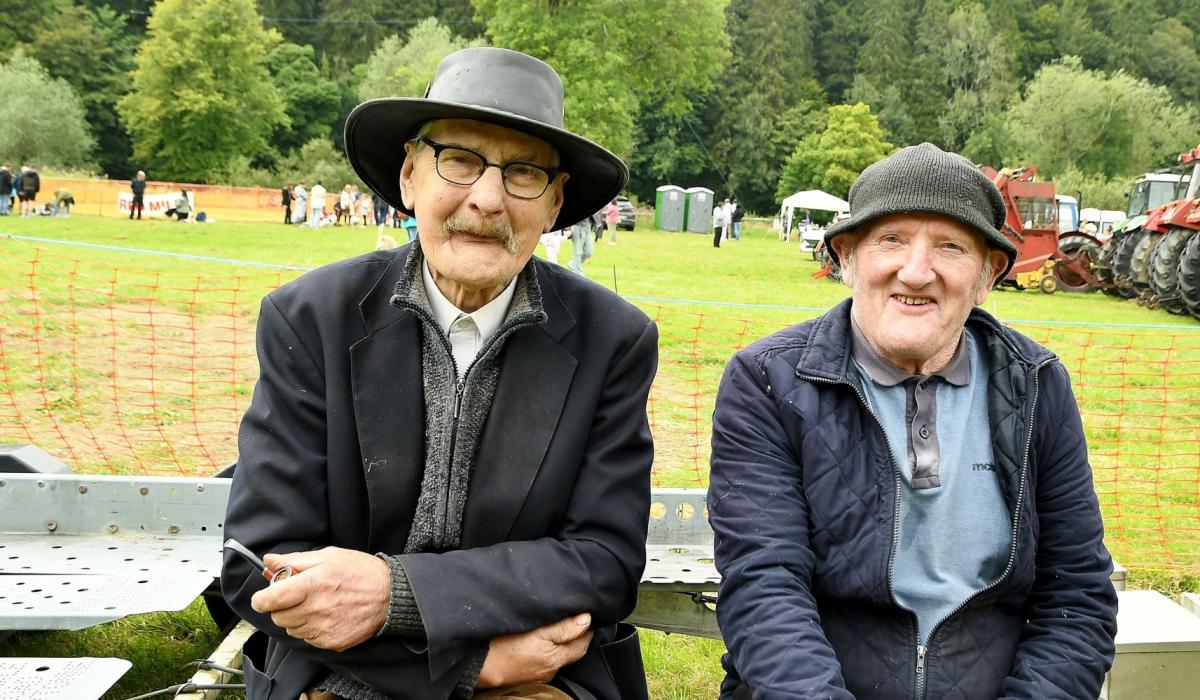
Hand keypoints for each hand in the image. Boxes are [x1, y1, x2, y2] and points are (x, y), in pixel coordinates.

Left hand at [250, 546, 389, 651]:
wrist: (390, 595)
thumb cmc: (360, 571)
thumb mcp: (328, 556)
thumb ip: (295, 560)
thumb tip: (269, 561)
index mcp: (312, 584)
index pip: (271, 599)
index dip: (262, 599)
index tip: (264, 597)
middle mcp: (316, 609)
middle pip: (278, 617)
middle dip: (282, 607)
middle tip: (299, 596)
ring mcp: (324, 628)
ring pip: (292, 629)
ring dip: (297, 618)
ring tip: (317, 605)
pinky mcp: (332, 642)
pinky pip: (308, 639)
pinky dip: (312, 629)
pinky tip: (328, 616)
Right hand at [476, 613, 592, 687]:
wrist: (479, 667)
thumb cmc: (504, 647)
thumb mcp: (537, 631)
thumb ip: (563, 627)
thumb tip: (586, 619)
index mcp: (556, 658)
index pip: (582, 643)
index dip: (587, 628)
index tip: (589, 615)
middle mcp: (551, 670)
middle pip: (571, 651)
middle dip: (576, 636)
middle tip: (576, 619)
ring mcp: (539, 675)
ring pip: (557, 656)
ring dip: (560, 643)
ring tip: (557, 627)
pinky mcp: (527, 676)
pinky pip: (544, 661)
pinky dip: (547, 651)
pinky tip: (539, 643)